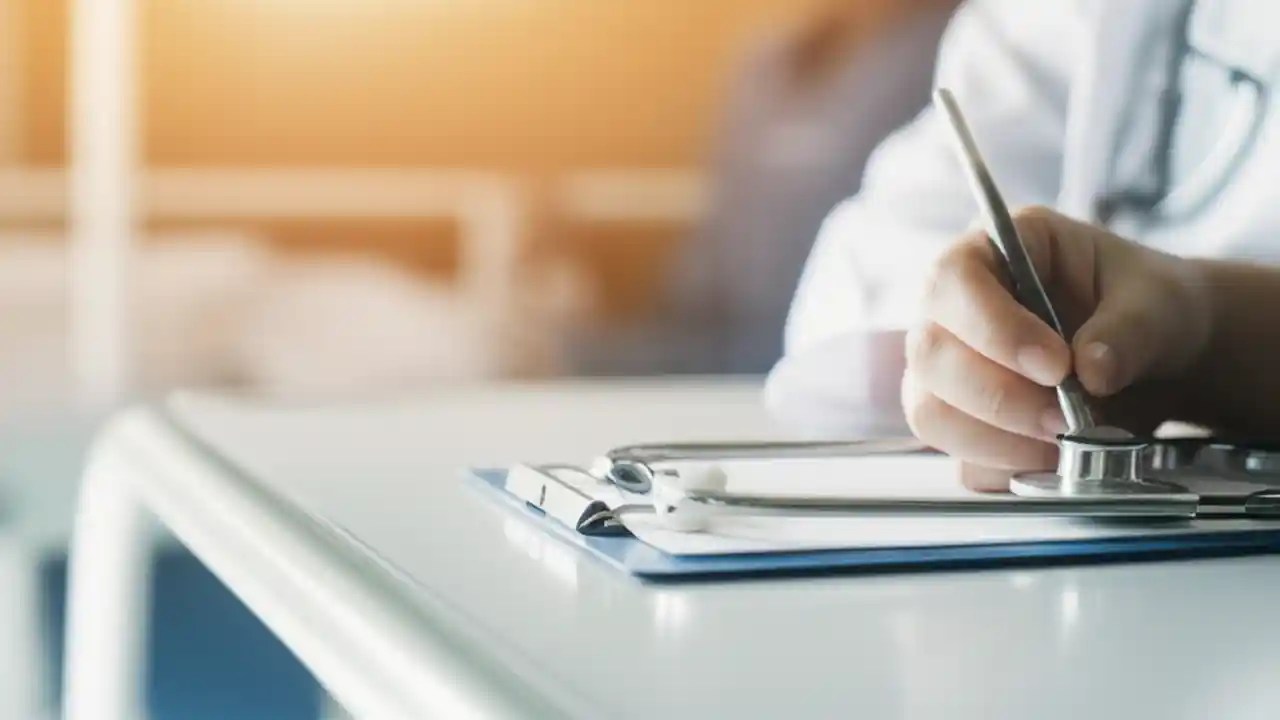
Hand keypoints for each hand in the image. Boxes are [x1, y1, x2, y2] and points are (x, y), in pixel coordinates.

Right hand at [902, 207, 1211, 487]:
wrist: (1164, 361)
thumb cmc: (1149, 308)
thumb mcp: (1159, 301)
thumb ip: (1130, 329)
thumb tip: (1092, 370)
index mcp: (993, 252)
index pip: (952, 279)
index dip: (992, 325)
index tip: (1054, 366)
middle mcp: (954, 310)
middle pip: (930, 353)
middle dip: (998, 396)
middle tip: (1066, 417)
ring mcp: (949, 371)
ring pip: (931, 412)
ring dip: (996, 440)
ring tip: (1064, 443)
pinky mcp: (963, 424)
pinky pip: (961, 459)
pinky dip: (1008, 469)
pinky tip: (1054, 459)